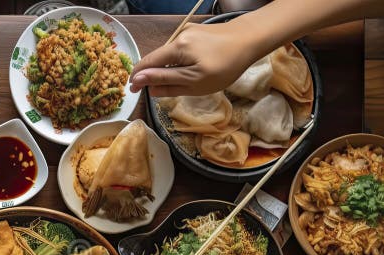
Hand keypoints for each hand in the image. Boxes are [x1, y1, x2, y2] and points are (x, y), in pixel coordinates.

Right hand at [129, 20, 259, 96]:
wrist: (251, 39)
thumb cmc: (225, 66)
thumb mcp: (194, 81)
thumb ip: (166, 81)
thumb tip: (141, 82)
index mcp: (175, 48)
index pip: (147, 63)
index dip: (137, 78)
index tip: (132, 92)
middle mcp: (178, 36)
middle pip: (158, 58)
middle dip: (153, 75)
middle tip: (156, 92)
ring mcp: (189, 32)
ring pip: (170, 55)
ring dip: (168, 69)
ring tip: (178, 83)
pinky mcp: (198, 32)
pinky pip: (182, 50)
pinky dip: (180, 62)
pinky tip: (192, 70)